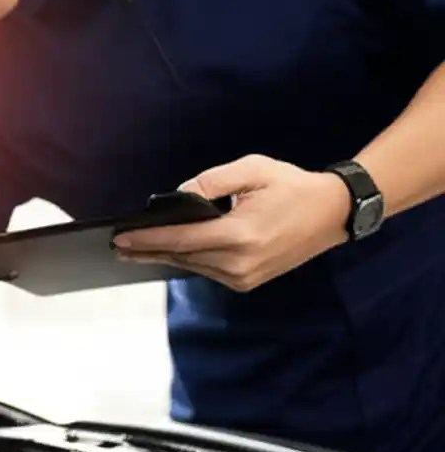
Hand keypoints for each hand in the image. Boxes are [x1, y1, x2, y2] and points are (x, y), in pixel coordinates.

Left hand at [112, 154, 351, 291]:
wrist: (332, 214)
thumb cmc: (292, 187)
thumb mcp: (252, 169)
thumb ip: (211, 182)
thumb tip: (178, 195)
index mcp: (240, 235)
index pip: (180, 240)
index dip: (146, 239)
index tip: (120, 237)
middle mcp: (240, 263)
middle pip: (181, 256)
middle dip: (148, 250)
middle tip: (118, 246)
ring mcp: (244, 277)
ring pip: (192, 266)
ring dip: (165, 256)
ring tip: (136, 249)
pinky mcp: (247, 282)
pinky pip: (208, 270)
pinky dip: (188, 260)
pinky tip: (170, 251)